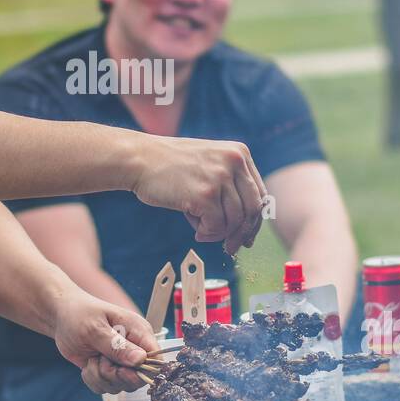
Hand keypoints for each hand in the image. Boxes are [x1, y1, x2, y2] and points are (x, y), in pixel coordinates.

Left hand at [52, 291, 159, 393]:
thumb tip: (141, 360)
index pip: (156, 360)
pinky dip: (93, 380)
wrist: (62, 318)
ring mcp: (122, 362)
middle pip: (138, 379)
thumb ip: (117, 346)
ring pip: (120, 386)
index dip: (142, 371)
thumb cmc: (80, 315)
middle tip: (99, 359)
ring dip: (101, 377)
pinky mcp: (109, 371)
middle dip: (114, 375)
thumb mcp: (95, 329)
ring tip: (92, 358)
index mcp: (139, 332)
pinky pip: (106, 388)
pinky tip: (88, 364)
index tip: (121, 369)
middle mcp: (135, 349)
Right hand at [131, 136, 266, 254]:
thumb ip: (230, 184)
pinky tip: (196, 231)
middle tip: (231, 247)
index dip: (255, 220)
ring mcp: (220, 178)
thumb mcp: (209, 163)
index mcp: (240, 153)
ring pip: (235, 221)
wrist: (140, 159)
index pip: (260, 193)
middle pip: (253, 209)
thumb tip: (247, 226)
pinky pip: (216, 226)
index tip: (247, 236)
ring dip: (220, 234)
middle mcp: (234, 162)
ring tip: (203, 233)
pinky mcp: (205, 195)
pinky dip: (208, 234)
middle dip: (243, 233)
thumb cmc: (170, 166)